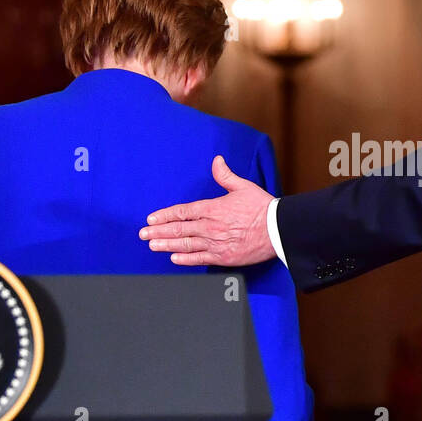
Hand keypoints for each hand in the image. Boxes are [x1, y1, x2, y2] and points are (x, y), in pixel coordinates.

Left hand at [140, 155, 274, 266]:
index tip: (152, 218)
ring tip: (153, 245)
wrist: (277, 229)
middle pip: (179, 229)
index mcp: (213, 208)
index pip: (182, 212)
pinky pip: (199, 259)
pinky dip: (185, 259)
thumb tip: (217, 161)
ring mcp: (215, 243)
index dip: (165, 216)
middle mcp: (210, 226)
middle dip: (159, 231)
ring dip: (166, 245)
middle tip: (144, 234)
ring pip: (185, 244)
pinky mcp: (223, 257)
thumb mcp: (243, 186)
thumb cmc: (262, 207)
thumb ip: (226, 176)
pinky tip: (174, 258)